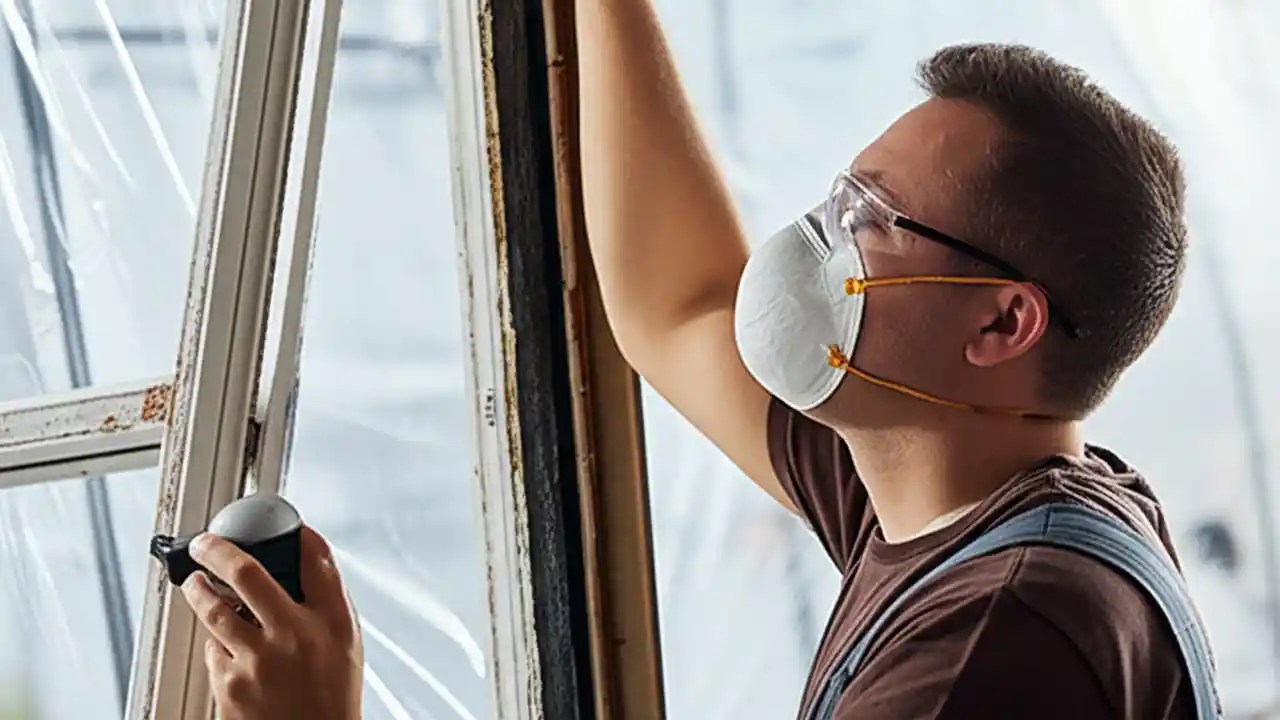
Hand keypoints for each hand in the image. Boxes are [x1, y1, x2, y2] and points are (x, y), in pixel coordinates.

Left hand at [181, 525, 362, 719]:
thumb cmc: (331, 700)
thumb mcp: (347, 646)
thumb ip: (326, 607)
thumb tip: (302, 570)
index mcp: (333, 623)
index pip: (317, 561)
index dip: (300, 535)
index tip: (288, 527)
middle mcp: (297, 636)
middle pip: (248, 573)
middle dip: (218, 549)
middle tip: (204, 544)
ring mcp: (259, 660)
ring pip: (215, 609)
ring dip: (199, 590)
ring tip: (195, 583)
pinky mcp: (231, 684)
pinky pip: (214, 650)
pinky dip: (218, 644)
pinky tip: (229, 649)